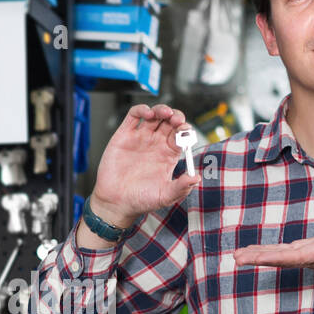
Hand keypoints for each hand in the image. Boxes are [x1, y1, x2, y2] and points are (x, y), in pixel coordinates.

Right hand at [91, 104, 201, 228]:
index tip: (186, 131)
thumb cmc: (140, 200)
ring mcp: (140, 138)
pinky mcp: (124, 135)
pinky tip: (148, 114)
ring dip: (162, 110)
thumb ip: (181, 187)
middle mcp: (155, 144)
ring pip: (154, 115)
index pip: (181, 135)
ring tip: (166, 113)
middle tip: (177, 120)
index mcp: (168, 154)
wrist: (116, 203)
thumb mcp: (165, 196)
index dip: (185, 130)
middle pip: (169, 122)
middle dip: (176, 116)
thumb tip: (196, 178)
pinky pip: (134, 116)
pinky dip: (141, 110)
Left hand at [231, 202, 313, 276]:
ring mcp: (308, 257)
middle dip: (262, 259)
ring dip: (258, 258)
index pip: (303, 255)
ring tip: (237, 256)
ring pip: (280, 259)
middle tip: (238, 258)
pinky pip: (281, 255)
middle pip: (285, 261)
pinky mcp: (302, 253)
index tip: (262, 257)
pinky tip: (248, 252)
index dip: (282, 257)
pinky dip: (264, 253)